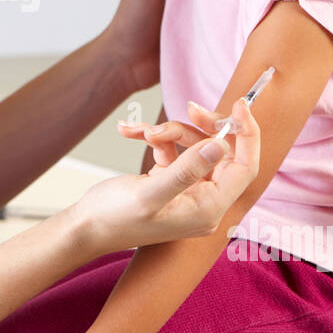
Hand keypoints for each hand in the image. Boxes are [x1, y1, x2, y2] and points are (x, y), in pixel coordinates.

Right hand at [67, 96, 258, 256]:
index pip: (244, 166)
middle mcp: (204, 201)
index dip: (246, 134)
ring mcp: (187, 191)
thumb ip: (186, 170)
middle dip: (196, 128)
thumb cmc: (114, 218)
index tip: (239, 104)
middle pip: (218, 151)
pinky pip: (172, 150)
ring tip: (141, 131)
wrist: (86, 227)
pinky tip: (130, 133)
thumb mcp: (149, 194)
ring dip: (168, 132)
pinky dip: (154, 138)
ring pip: (193, 146)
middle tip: (186, 107)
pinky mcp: (170, 182)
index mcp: (208, 208)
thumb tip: (218, 145)